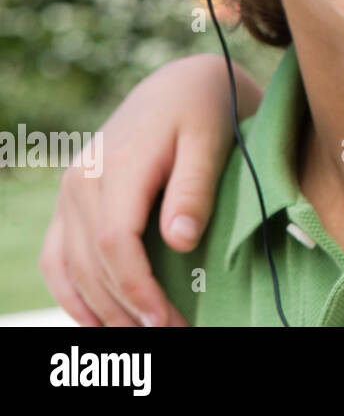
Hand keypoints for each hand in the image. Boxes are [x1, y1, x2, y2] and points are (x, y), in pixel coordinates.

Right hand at [39, 53, 260, 325]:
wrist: (179, 86)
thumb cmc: (202, 112)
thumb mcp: (209, 141)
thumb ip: (195, 189)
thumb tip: (181, 241)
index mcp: (114, 167)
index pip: (114, 243)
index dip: (137, 288)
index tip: (166, 319)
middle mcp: (81, 182)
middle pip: (91, 263)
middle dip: (126, 308)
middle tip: (169, 334)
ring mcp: (71, 192)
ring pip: (70, 266)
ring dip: (100, 309)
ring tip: (138, 336)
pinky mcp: (71, 201)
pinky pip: (57, 256)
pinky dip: (70, 292)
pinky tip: (96, 320)